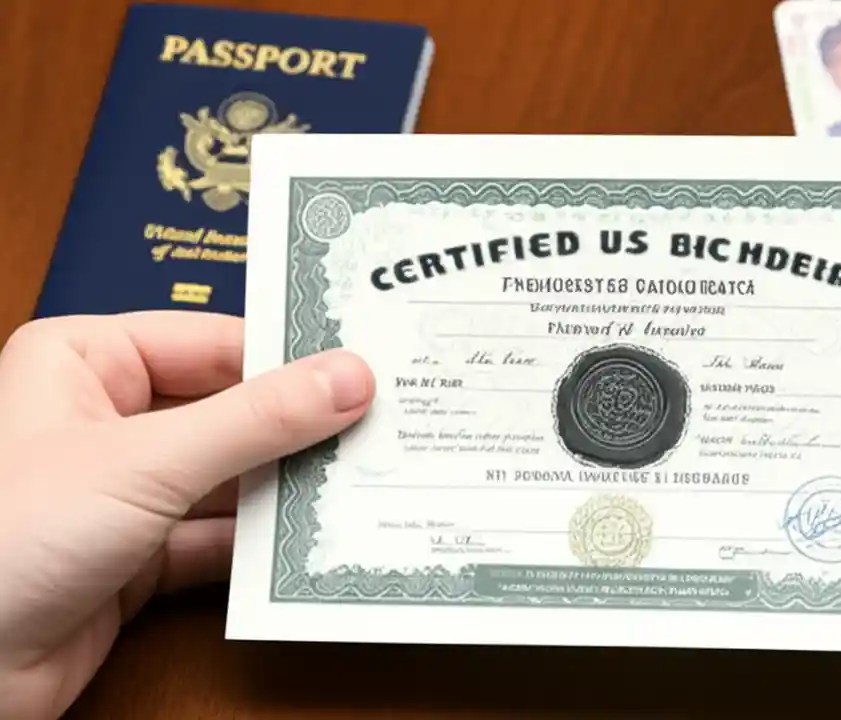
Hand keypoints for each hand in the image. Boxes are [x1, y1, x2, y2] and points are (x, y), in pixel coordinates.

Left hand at [0, 311, 373, 719]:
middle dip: (300, 427)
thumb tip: (349, 377)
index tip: (369, 368)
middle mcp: (104, 418)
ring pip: (230, 476)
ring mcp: (122, 490)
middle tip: (383, 425)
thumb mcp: (146, 463)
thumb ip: (256, 420)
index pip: (216, 341)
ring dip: (289, 487)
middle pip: (230, 409)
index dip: (292, 356)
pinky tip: (316, 539)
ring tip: (367, 479)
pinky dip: (264, 543)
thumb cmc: (4, 539)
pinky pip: (218, 537)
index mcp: (84, 361)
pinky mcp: (137, 556)